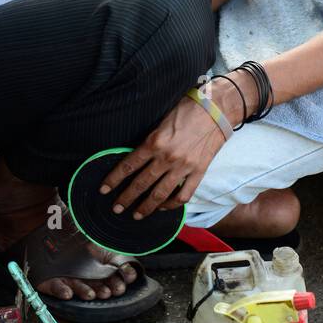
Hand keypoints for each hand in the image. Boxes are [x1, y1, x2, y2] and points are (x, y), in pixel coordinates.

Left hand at [99, 80, 245, 218]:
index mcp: (155, 141)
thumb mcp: (162, 119)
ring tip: (136, 216)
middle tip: (116, 208)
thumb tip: (136, 154)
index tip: (104, 189)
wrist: (218, 107)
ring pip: (160, 194)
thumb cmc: (188, 107)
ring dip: (146, 207)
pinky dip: (172, 205)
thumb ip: (150, 139)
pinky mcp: (199, 172)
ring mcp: (184, 167)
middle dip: (126, 198)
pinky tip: (164, 208)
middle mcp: (167, 157)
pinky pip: (183, 195)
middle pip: (141, 183)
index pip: (128, 165)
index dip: (114, 179)